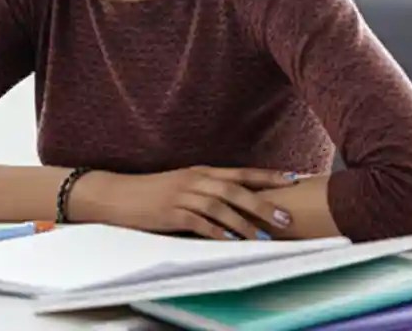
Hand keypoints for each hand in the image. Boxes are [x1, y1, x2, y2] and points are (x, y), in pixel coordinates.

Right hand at [101, 166, 297, 240]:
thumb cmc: (151, 192)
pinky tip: (229, 240)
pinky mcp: (170, 213)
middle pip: (235, 189)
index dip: (268, 176)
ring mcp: (181, 195)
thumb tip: (237, 202)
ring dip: (243, 223)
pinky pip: (198, 222)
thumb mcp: (182, 184)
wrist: (117, 195)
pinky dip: (216, 231)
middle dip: (263, 204)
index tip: (294, 181)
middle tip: (286, 218)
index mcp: (200, 172)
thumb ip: (207, 189)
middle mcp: (194, 180)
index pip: (240, 172)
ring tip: (262, 238)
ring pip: (219, 207)